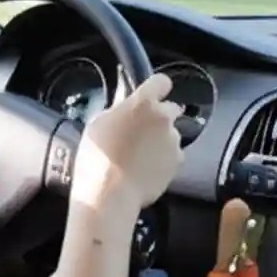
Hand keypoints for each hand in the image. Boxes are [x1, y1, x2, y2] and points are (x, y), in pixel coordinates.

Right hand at [71, 73, 183, 214]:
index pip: (161, 81)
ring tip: (139, 154)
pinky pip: (173, 153)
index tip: (150, 95)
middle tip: (139, 130)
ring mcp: (173, 141)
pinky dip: (164, 158)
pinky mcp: (178, 162)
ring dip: (160, 139)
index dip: (156, 88)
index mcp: (143, 103)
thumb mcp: (98, 123)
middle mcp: (163, 118)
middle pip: (169, 108)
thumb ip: (119, 107)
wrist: (110, 195)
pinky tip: (146, 167)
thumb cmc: (97, 158)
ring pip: (170, 133)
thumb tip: (126, 100)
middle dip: (158, 116)